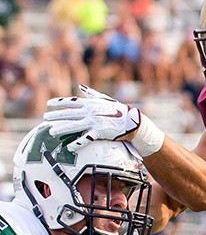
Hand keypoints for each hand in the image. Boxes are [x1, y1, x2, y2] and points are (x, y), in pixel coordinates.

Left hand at [44, 85, 164, 155]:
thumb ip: (92, 94)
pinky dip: (78, 143)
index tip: (49, 104)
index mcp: (90, 103)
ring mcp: (94, 122)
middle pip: (69, 114)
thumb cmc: (119, 110)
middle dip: (56, 116)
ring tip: (51, 131)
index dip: (59, 103)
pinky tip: (70, 147)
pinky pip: (86, 138)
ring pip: (74, 125)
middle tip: (45, 118)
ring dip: (62, 129)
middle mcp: (90, 112)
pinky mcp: (100, 132)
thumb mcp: (104, 100)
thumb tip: (81, 87)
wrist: (132, 122)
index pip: (71, 102)